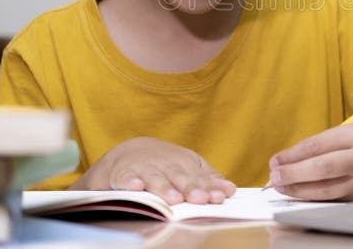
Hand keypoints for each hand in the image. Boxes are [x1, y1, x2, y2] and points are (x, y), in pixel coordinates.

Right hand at [69, 137, 235, 204]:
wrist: (126, 153)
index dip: (209, 187)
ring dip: (164, 187)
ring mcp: (144, 167)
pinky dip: (130, 182)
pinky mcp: (122, 173)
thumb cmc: (164, 164)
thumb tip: (230, 190)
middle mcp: (165, 163)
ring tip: (174, 199)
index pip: (198, 176)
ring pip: (155, 177)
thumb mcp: (187, 167)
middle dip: (190, 187)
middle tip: (200, 199)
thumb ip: (207, 178)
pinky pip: (126, 178)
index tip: (219, 198)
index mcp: (183, 162)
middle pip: (179, 175)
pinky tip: (135, 187)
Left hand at [267, 123, 352, 200]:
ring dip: (299, 190)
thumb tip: (295, 157)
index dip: (293, 155)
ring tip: (281, 187)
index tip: (275, 160)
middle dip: (292, 174)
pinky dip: (316, 198)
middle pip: (320, 168)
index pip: (317, 145)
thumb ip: (328, 142)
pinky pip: (337, 200)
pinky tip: (303, 196)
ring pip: (326, 190)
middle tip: (273, 177)